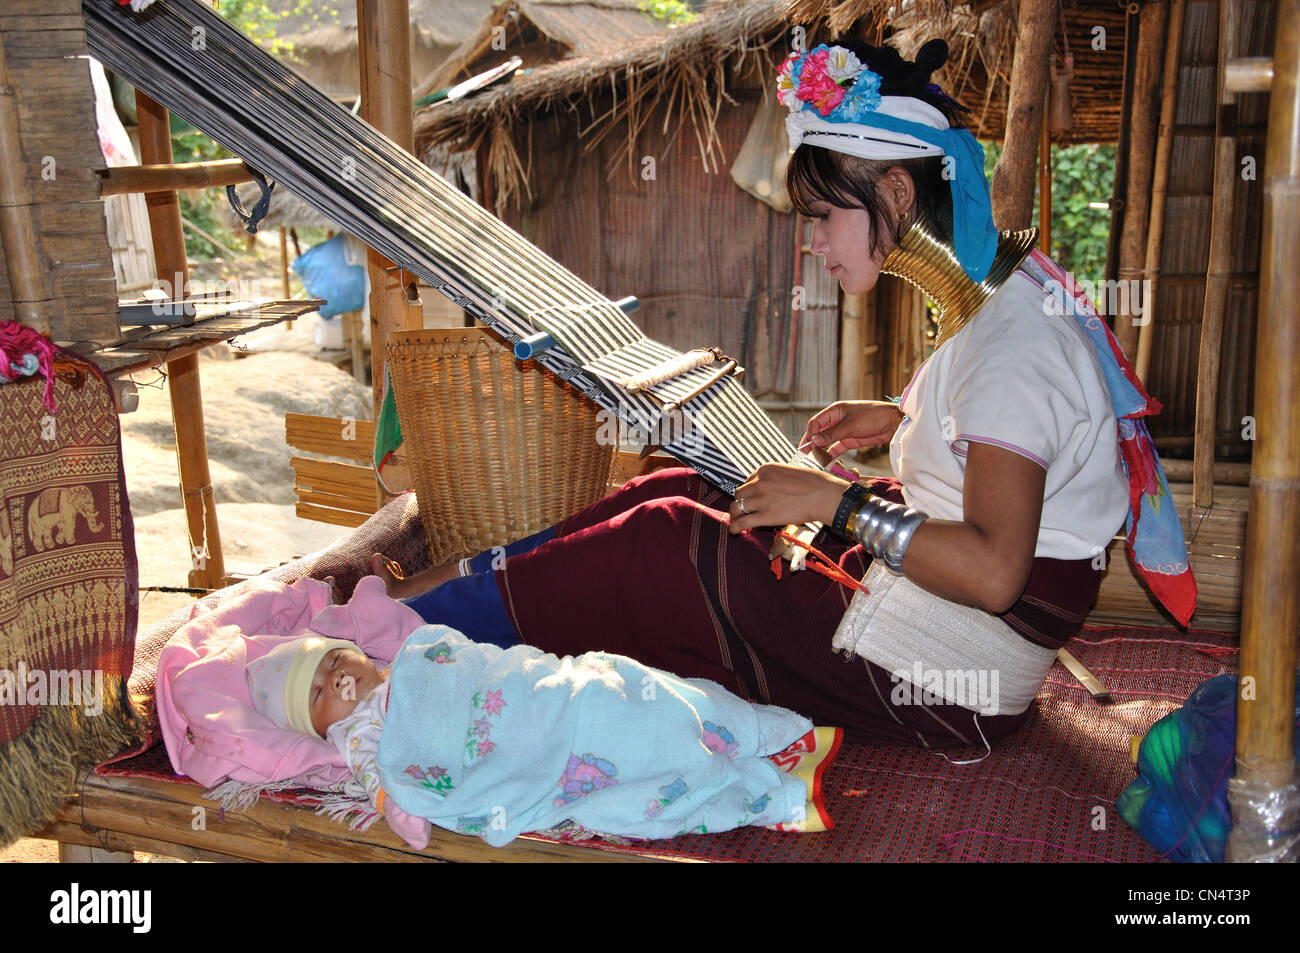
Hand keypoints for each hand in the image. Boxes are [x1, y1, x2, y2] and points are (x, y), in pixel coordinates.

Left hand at [728, 463, 847, 533]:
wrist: (823, 495)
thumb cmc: (813, 483)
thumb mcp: (789, 472)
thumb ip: (776, 479)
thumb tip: (771, 488)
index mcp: (765, 470)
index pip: (748, 480)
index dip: (749, 491)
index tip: (752, 498)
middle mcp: (760, 482)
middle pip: (739, 493)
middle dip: (740, 502)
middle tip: (743, 509)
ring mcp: (761, 499)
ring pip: (737, 507)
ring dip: (735, 514)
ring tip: (736, 519)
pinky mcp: (765, 516)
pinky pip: (742, 522)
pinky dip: (735, 527)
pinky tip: (734, 531)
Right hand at [800, 400, 903, 461]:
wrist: (893, 423)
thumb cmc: (874, 416)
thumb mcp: (851, 425)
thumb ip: (833, 434)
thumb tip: (815, 440)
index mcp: (835, 411)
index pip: (816, 422)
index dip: (810, 433)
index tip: (807, 444)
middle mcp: (837, 420)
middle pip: (819, 432)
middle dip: (812, 442)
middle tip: (805, 453)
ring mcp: (843, 431)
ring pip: (827, 441)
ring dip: (821, 449)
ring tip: (814, 459)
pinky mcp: (850, 440)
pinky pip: (836, 448)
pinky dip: (831, 454)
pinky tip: (826, 460)